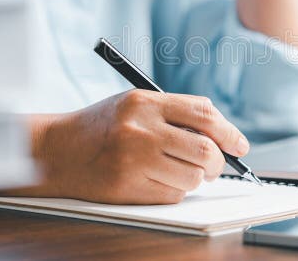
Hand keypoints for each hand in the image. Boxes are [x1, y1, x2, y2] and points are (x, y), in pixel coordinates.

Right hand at [33, 89, 249, 203]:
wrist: (58, 150)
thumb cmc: (104, 126)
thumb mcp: (137, 104)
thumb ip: (176, 113)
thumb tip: (223, 136)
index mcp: (145, 103)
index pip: (204, 115)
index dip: (229, 132)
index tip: (239, 145)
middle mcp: (141, 129)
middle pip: (204, 150)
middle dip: (218, 162)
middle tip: (215, 165)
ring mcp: (133, 160)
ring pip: (192, 177)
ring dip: (194, 178)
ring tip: (179, 170)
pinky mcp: (127, 187)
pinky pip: (173, 194)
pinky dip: (174, 190)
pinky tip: (157, 179)